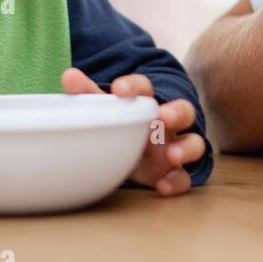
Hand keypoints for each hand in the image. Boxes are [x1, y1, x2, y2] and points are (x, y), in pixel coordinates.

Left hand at [61, 67, 205, 195]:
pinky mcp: (174, 172)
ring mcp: (174, 146)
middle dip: (176, 112)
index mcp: (146, 103)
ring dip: (186, 147)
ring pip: (194, 142)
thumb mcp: (107, 111)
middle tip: (164, 116)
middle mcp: (166, 123)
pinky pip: (185, 177)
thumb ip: (88, 94)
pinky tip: (162, 186)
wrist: (133, 154)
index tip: (118, 90)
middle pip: (183, 111)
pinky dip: (177, 181)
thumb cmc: (122, 126)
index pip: (145, 88)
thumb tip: (69, 75)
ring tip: (172, 154)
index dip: (134, 87)